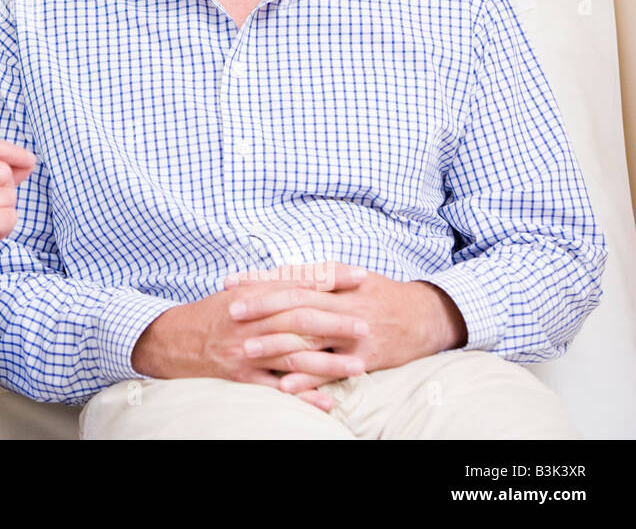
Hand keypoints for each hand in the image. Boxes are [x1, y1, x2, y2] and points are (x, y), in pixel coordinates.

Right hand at [131, 263, 371, 411]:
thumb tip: (310, 276)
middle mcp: (249, 323)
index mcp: (251, 296)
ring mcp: (245, 352)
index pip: (296, 284)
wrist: (171, 340)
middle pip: (298, 320)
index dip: (329, 280)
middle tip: (365, 324)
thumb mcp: (239, 292)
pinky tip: (326, 400)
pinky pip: (274, 388)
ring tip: (358, 365)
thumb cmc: (211, 315)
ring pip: (291, 356)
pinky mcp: (240, 378)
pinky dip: (301, 395)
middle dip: (335, 322)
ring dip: (327, 362)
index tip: (358, 278)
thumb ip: (273, 285)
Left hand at [225, 264, 467, 400]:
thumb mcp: (351, 276)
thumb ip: (316, 276)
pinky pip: (333, 369)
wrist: (427, 317)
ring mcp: (356, 332)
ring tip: (247, 349)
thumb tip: (276, 274)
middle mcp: (345, 304)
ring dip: (277, 344)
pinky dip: (308, 378)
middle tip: (231, 313)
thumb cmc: (380, 295)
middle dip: (262, 307)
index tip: (232, 283)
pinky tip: (284, 385)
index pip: (292, 277)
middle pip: (297, 303)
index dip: (261, 280)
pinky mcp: (367, 357)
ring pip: (311, 336)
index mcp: (338, 281)